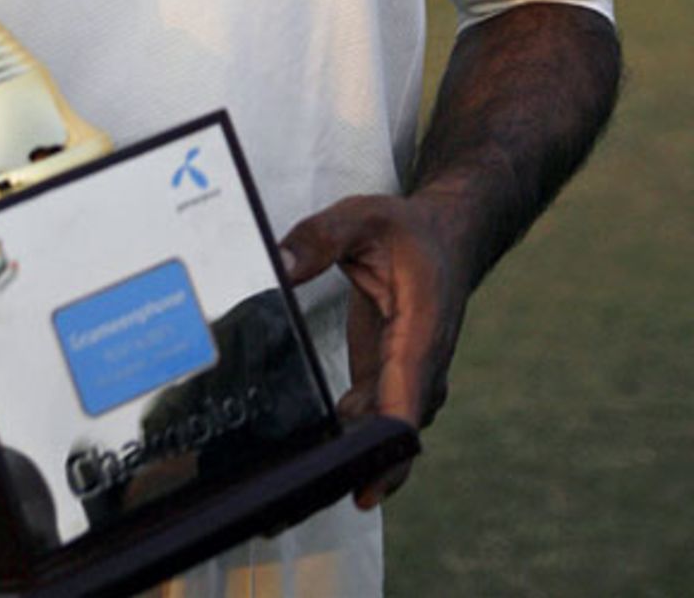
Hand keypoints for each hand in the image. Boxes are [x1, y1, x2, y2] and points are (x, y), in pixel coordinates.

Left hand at [281, 191, 470, 507]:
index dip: (388, 448)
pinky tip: (299, 461)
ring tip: (286, 501)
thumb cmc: (407, 231)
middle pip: (392, 435)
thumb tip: (278, 265)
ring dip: (342, 465)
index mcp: (422, 330)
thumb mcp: (364, 217)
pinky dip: (339, 444)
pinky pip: (367, 424)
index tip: (362, 487)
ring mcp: (405, 381)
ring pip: (379, 437)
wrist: (446, 239)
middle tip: (294, 506)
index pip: (408, 399)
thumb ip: (321, 237)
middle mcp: (420, 368)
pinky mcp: (386, 383)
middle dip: (353, 472)